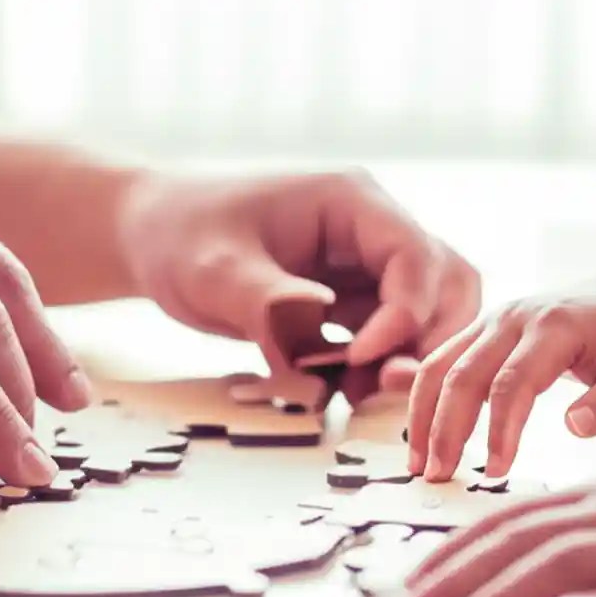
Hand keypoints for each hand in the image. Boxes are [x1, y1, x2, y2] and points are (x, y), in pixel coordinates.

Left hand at [118, 170, 479, 398]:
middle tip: (379, 386)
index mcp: (352, 201)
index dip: (404, 313)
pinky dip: (373, 371)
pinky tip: (335, 395)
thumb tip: (320, 325)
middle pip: (445, 285)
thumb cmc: (178, 231)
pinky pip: (386, 340)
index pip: (415, 255)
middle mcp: (371, 231)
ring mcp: (363, 267)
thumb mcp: (213, 267)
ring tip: (351, 395)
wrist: (149, 234)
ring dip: (403, 361)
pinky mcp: (348, 301)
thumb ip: (266, 297)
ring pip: (426, 317)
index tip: (358, 358)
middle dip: (425, 340)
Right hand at [407, 282, 595, 480]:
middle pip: (463, 374)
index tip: (496, 472)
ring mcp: (492, 320)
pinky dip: (425, 401)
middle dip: (445, 429)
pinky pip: (440, 362)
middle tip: (437, 478)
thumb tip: (575, 428)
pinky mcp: (480, 330)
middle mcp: (514, 317)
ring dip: (423, 417)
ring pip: (439, 366)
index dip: (500, 430)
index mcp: (556, 326)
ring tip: (419, 465)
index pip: (514, 383)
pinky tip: (424, 439)